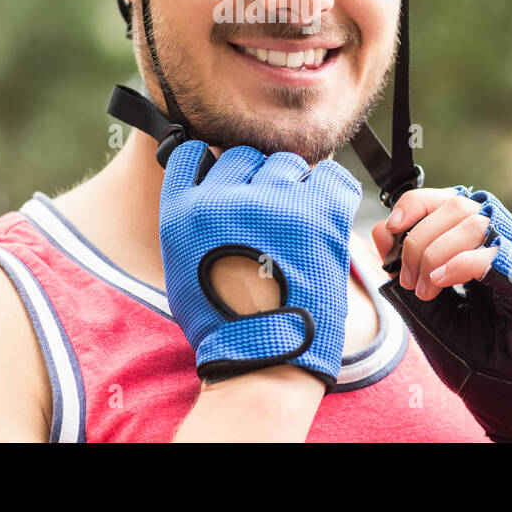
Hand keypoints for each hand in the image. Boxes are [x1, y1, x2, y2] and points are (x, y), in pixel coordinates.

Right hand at [159, 140, 361, 388]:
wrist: (267, 357)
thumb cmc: (224, 319)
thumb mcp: (180, 265)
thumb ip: (189, 216)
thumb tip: (210, 177)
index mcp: (184, 211)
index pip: (194, 153)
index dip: (212, 167)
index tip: (226, 182)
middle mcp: (226, 198)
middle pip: (245, 155)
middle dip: (254, 179)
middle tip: (264, 217)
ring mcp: (275, 203)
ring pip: (286, 163)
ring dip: (291, 186)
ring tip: (294, 226)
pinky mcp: (320, 213)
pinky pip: (331, 176)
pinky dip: (330, 192)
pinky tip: (322, 217)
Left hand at [373, 185, 511, 441]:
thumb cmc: (484, 367)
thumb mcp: (433, 314)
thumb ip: (409, 272)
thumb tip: (381, 231)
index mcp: (493, 247)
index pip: (452, 199)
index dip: (416, 205)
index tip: (390, 231)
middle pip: (459, 205)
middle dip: (419, 238)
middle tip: (409, 280)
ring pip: (475, 221)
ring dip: (434, 251)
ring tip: (425, 288)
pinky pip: (495, 255)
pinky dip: (457, 263)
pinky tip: (439, 284)